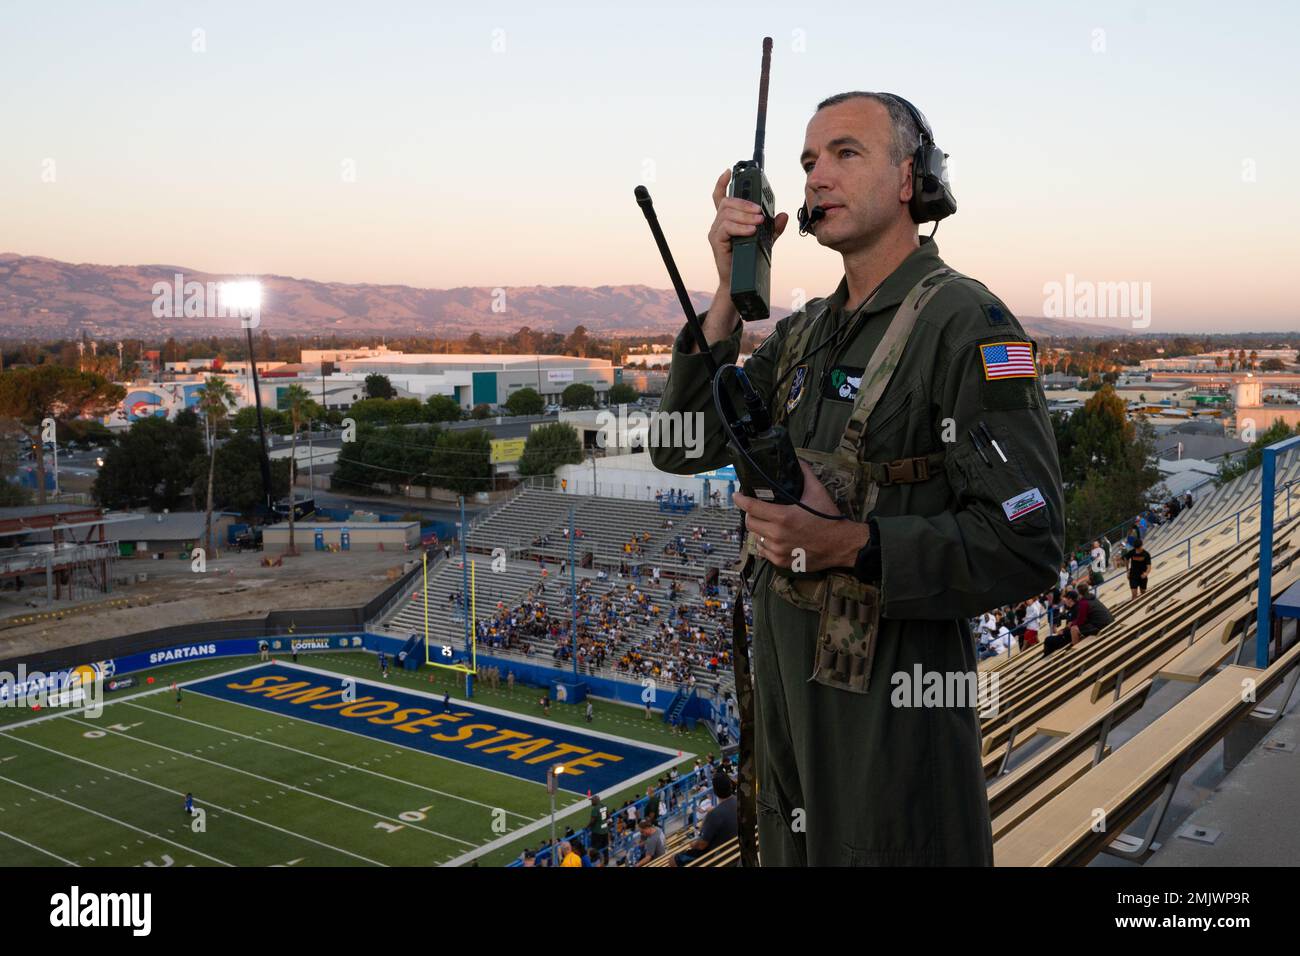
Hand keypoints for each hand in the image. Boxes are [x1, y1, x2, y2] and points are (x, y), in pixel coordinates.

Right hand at [709, 167, 789, 287]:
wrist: (740, 282)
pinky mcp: (716, 243)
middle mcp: (718, 224)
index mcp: (727, 220)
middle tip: (760, 211)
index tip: (728, 171)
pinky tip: (751, 231)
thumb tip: (783, 215)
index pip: (720, 197)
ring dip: (745, 215)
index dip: (723, 183)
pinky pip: (726, 228)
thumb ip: (773, 228)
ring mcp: (716, 233)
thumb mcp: (765, 241)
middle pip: (727, 203)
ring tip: (758, 222)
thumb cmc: (748, 260)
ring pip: (727, 214)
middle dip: (744, 203)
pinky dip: (740, 227)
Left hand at [733, 461, 869, 572]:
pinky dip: (765, 544)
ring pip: (756, 537)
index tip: (736, 496)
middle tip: (755, 509)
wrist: (842, 545)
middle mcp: (777, 535)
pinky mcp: (782, 562)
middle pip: (750, 523)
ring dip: (759, 529)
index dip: (740, 500)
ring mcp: (778, 550)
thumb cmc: (829, 518)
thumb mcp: (818, 492)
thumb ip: (805, 474)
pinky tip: (772, 538)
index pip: (751, 507)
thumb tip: (798, 460)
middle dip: (750, 514)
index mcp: (783, 516)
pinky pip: (764, 552)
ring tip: (767, 523)